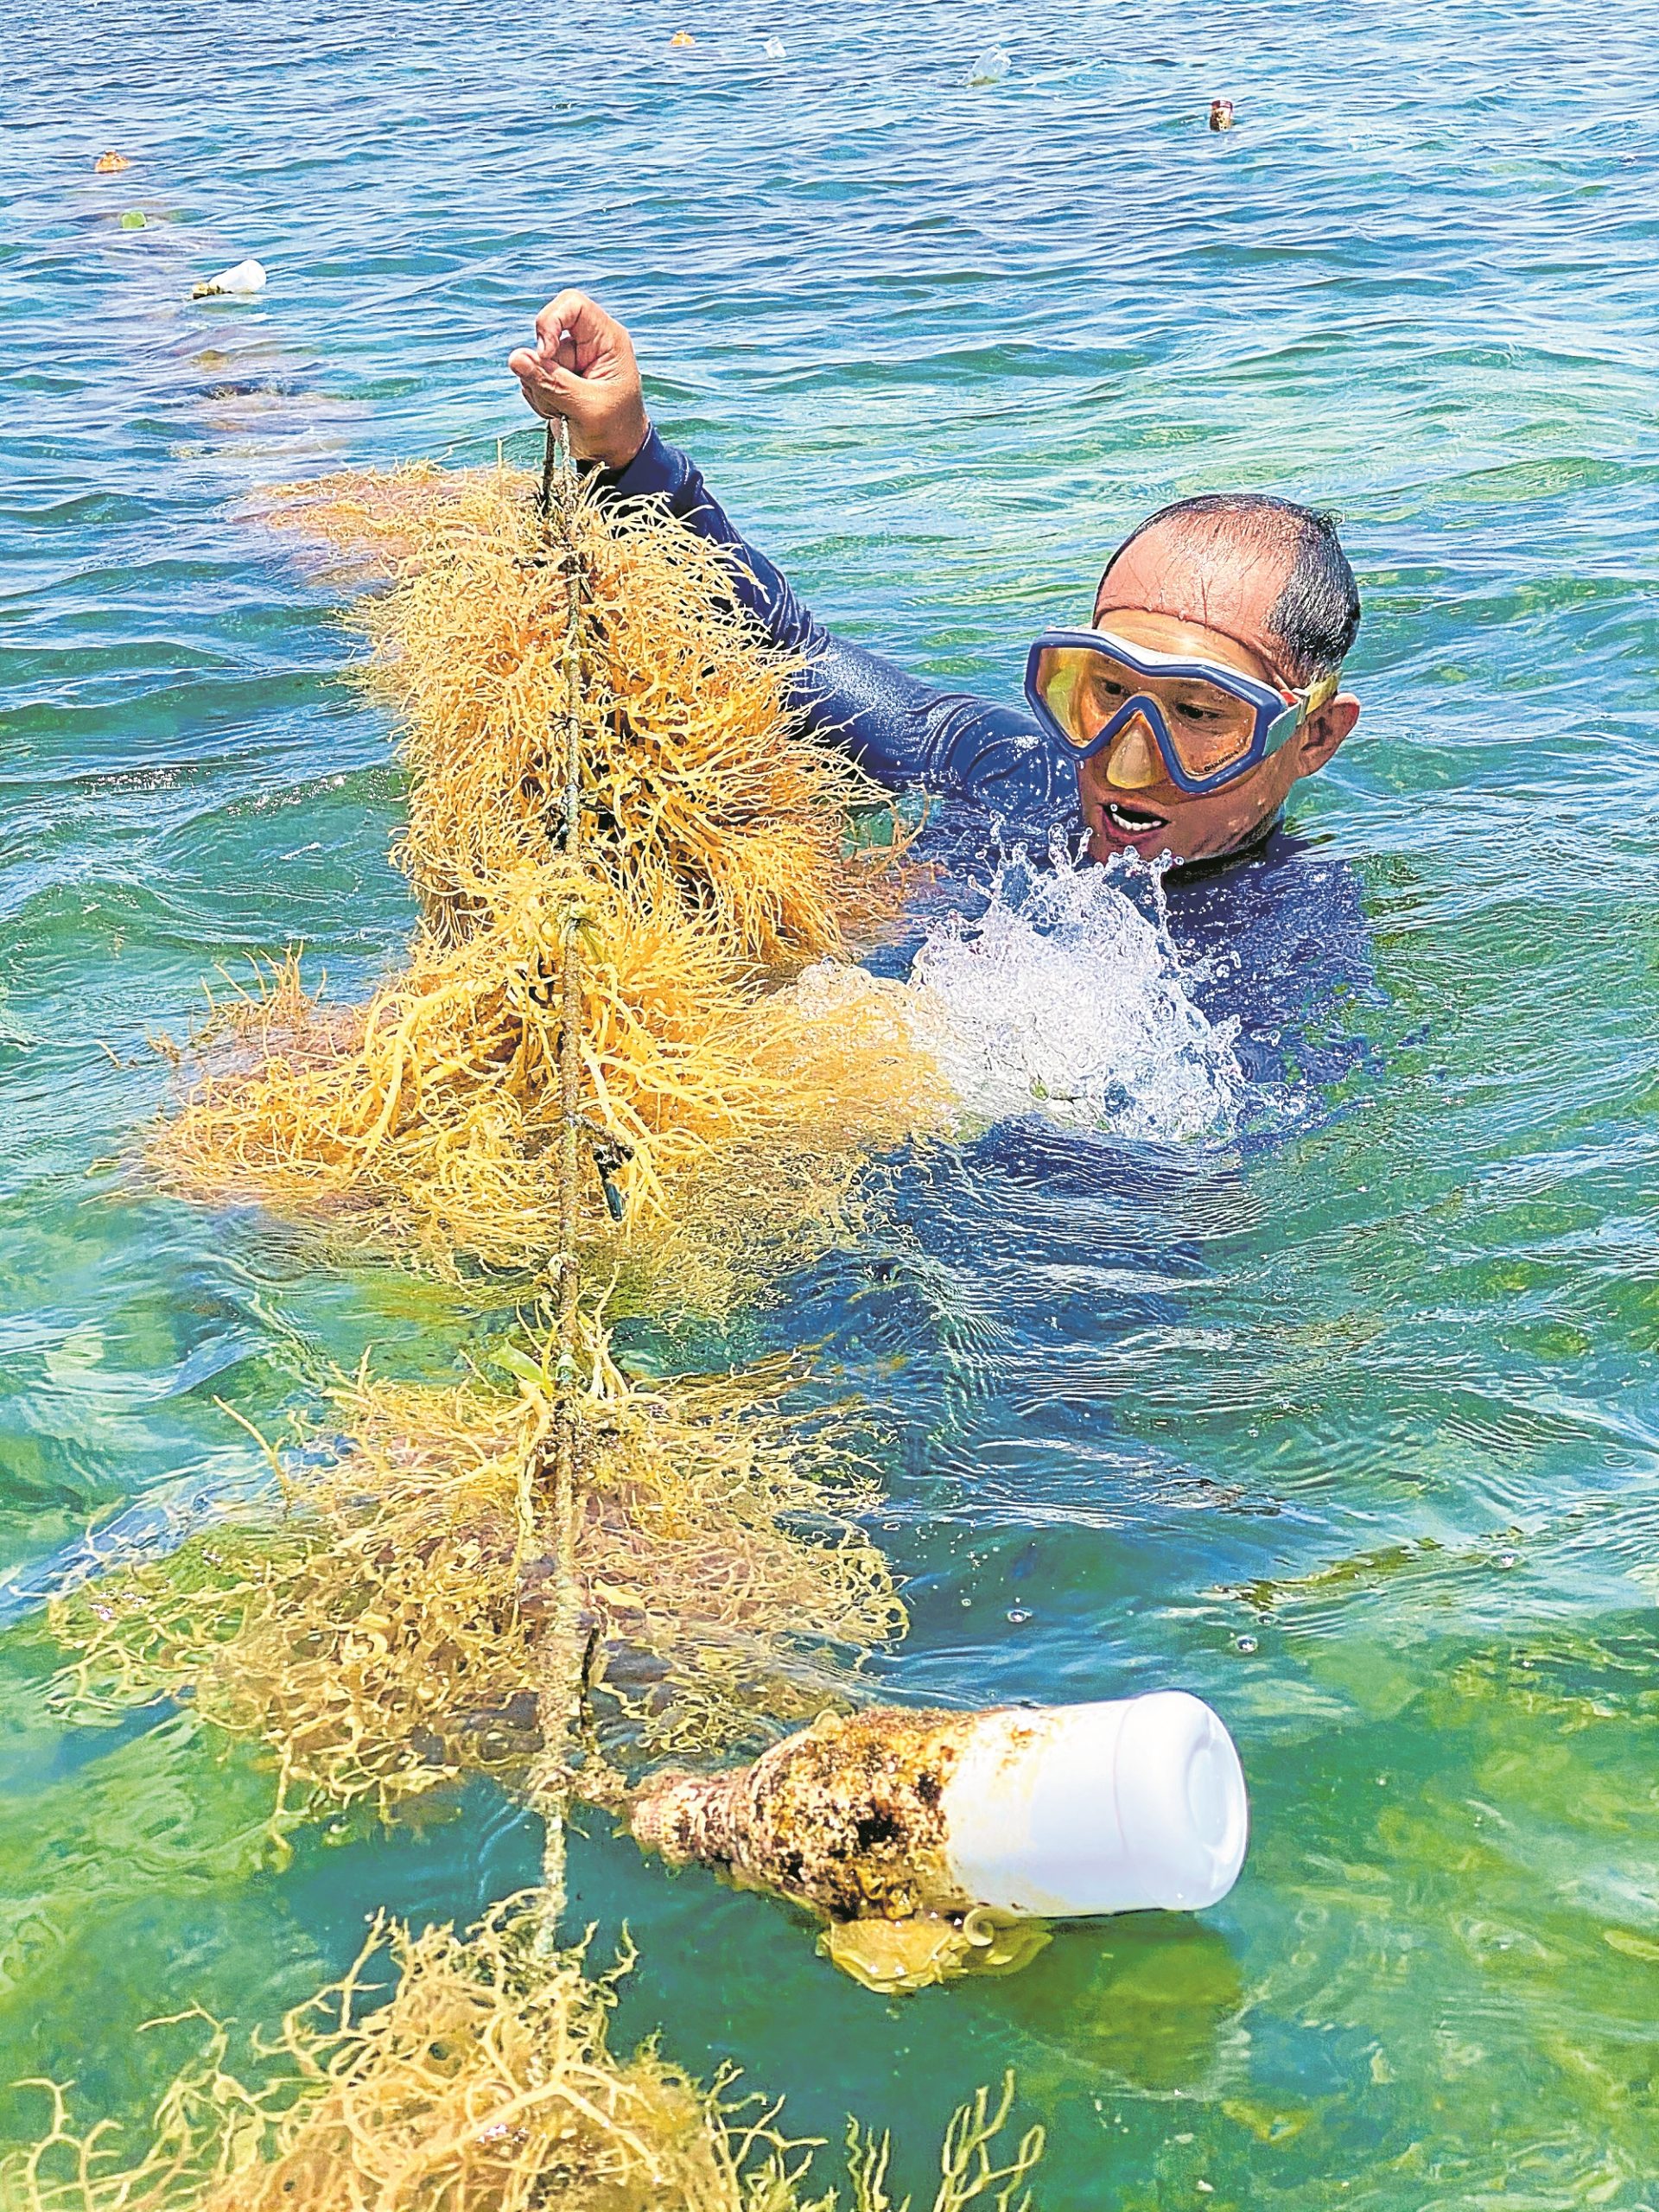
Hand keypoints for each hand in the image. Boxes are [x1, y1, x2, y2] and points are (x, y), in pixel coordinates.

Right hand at [508, 290, 649, 472]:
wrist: (615, 456)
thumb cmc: (615, 430)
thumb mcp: (587, 408)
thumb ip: (552, 383)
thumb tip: (515, 358)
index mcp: (606, 339)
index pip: (572, 304)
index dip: (551, 321)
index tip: (545, 353)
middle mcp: (586, 343)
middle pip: (545, 333)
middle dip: (543, 368)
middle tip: (558, 398)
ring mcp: (568, 360)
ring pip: (532, 360)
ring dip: (540, 390)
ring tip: (564, 411)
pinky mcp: (554, 377)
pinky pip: (529, 378)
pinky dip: (537, 398)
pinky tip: (558, 412)